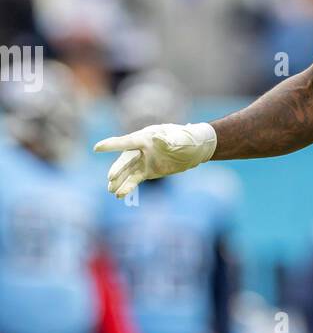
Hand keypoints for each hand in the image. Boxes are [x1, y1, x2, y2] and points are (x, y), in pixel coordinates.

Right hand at [94, 122, 216, 198]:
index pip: (126, 141)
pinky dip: (127, 187)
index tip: (97, 148)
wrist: (196, 148)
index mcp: (145, 137)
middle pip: (125, 159)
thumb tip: (158, 138)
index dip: (111, 145)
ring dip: (119, 181)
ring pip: (127, 172)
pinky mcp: (148, 171)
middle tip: (111, 178)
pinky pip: (134, 180)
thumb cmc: (188, 139)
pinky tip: (120, 195)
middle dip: (118, 169)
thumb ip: (168, 140)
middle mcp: (141, 149)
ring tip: (111, 190)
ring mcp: (143, 160)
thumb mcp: (180, 139)